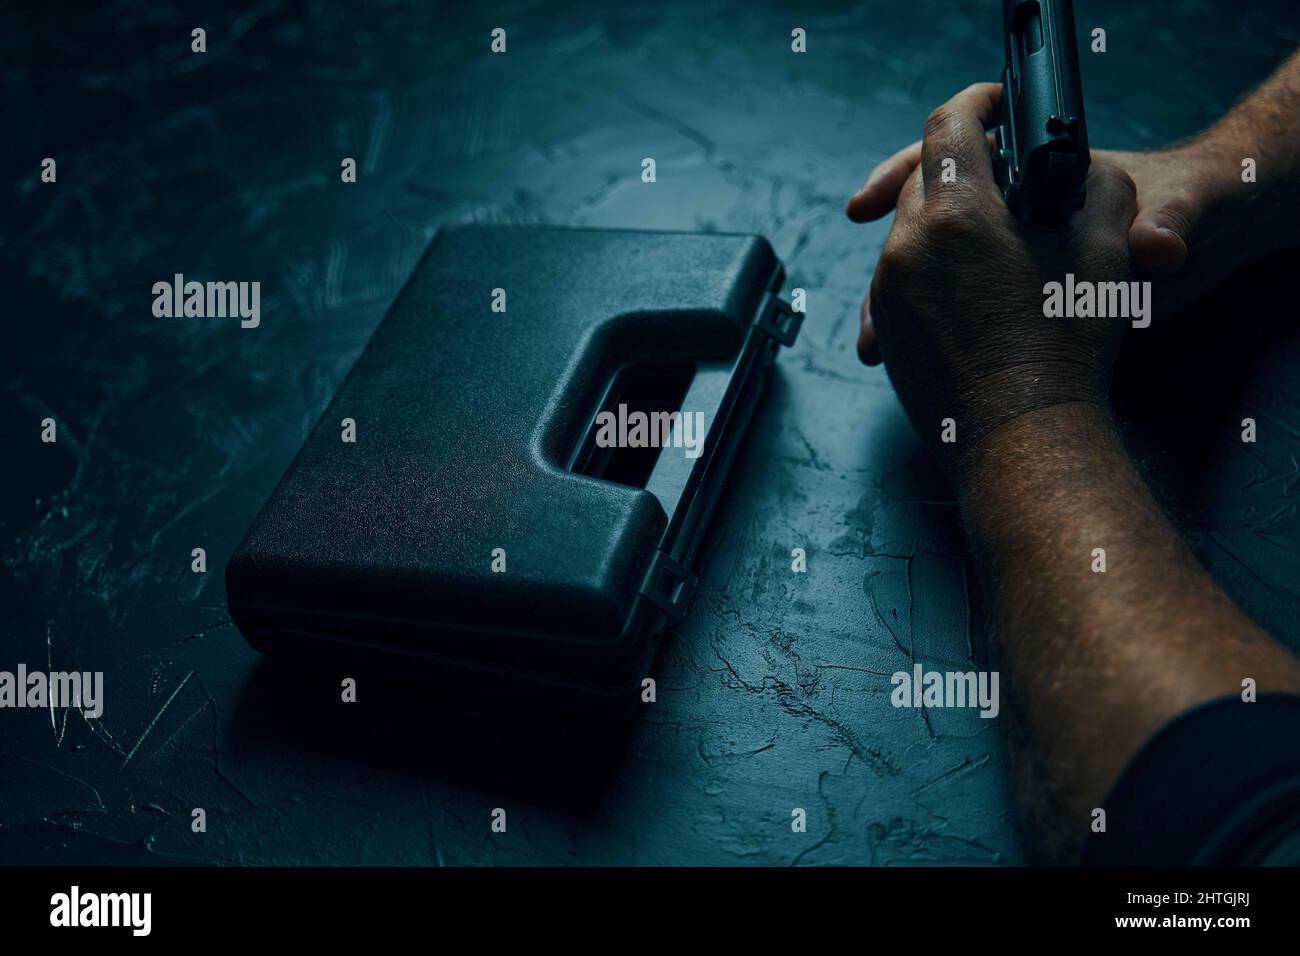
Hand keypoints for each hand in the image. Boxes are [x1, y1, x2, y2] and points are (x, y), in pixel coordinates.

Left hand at [852, 82, 1138, 482]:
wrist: (1022, 439)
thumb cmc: (1064, 348)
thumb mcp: (1104, 250)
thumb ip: (1094, 190)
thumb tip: (1078, 176)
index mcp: (957, 214)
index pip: (949, 127)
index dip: (977, 104)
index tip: (996, 107)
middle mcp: (907, 248)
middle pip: (925, 181)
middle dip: (965, 174)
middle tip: (1008, 190)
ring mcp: (889, 293)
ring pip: (910, 234)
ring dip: (946, 229)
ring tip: (994, 254)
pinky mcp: (887, 331)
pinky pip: (899, 282)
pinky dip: (930, 274)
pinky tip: (970, 296)